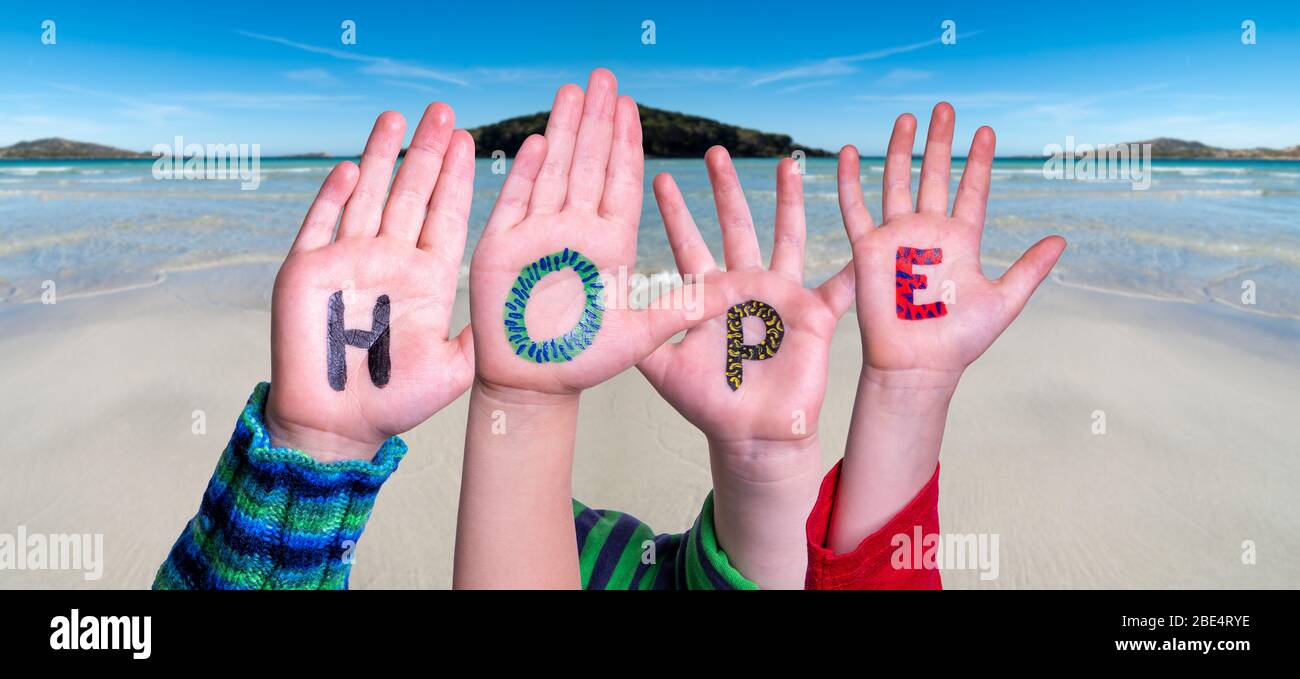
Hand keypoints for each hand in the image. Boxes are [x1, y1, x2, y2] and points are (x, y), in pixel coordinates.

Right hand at [266, 104, 475, 460]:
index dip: (458, 180)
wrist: (338, 427)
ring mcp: (348, 262)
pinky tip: (349, 167)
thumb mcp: (453, 370)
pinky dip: (333, 197)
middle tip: (442, 110)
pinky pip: (320, 225)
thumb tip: (516, 314)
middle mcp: (390, 261)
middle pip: (410, 194)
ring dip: (381, 158)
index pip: (445, 216)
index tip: (472, 142)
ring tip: (397, 117)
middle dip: (426, 153)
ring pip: (367, 197)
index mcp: (427, 278)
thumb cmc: (397, 404)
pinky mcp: (306, 273)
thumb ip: (479, 338)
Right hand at [468, 69, 728, 397]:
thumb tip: (742, 289)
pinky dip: (526, 171)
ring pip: (554, 170)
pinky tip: (538, 140)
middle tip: (603, 76)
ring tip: (572, 90)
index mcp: (610, 244)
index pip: (621, 182)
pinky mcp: (503, 246)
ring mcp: (539, 234)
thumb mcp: (644, 335)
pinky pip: (517, 200)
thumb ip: (686, 308)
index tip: (632, 107)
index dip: (626, 143)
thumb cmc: (584, 362)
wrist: (532, 383)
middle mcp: (576, 231)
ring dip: (563, 130)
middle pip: (587, 164)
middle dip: (596, 121)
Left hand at [641, 148, 853, 445]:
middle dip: (726, 190)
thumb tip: (602, 311)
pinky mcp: (814, 317)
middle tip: (715, 151)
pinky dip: (858, 268)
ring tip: (787, 164)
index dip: (676, 214)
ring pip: (787, 237)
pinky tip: (869, 239)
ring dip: (787, 202)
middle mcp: (746, 286)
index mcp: (710, 295)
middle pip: (736, 227)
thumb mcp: (662, 368)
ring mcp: (782, 297)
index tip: (660, 178)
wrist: (751, 435)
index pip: (690, 244)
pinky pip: (843, 288)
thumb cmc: (708, 403)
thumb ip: (639, 335)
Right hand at [838, 103, 1065, 385]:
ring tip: (907, 117)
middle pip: (935, 175)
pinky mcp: (868, 249)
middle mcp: (929, 233)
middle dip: (940, 142)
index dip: (979, 162)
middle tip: (945, 108)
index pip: (972, 190)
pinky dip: (851, 181)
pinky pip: (855, 209)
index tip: (987, 132)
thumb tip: (1061, 240)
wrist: (917, 365)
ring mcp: (897, 238)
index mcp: (962, 241)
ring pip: (897, 182)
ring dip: (901, 150)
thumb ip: (1029, 269)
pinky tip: (849, 152)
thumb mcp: (1003, 301)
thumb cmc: (958, 341)